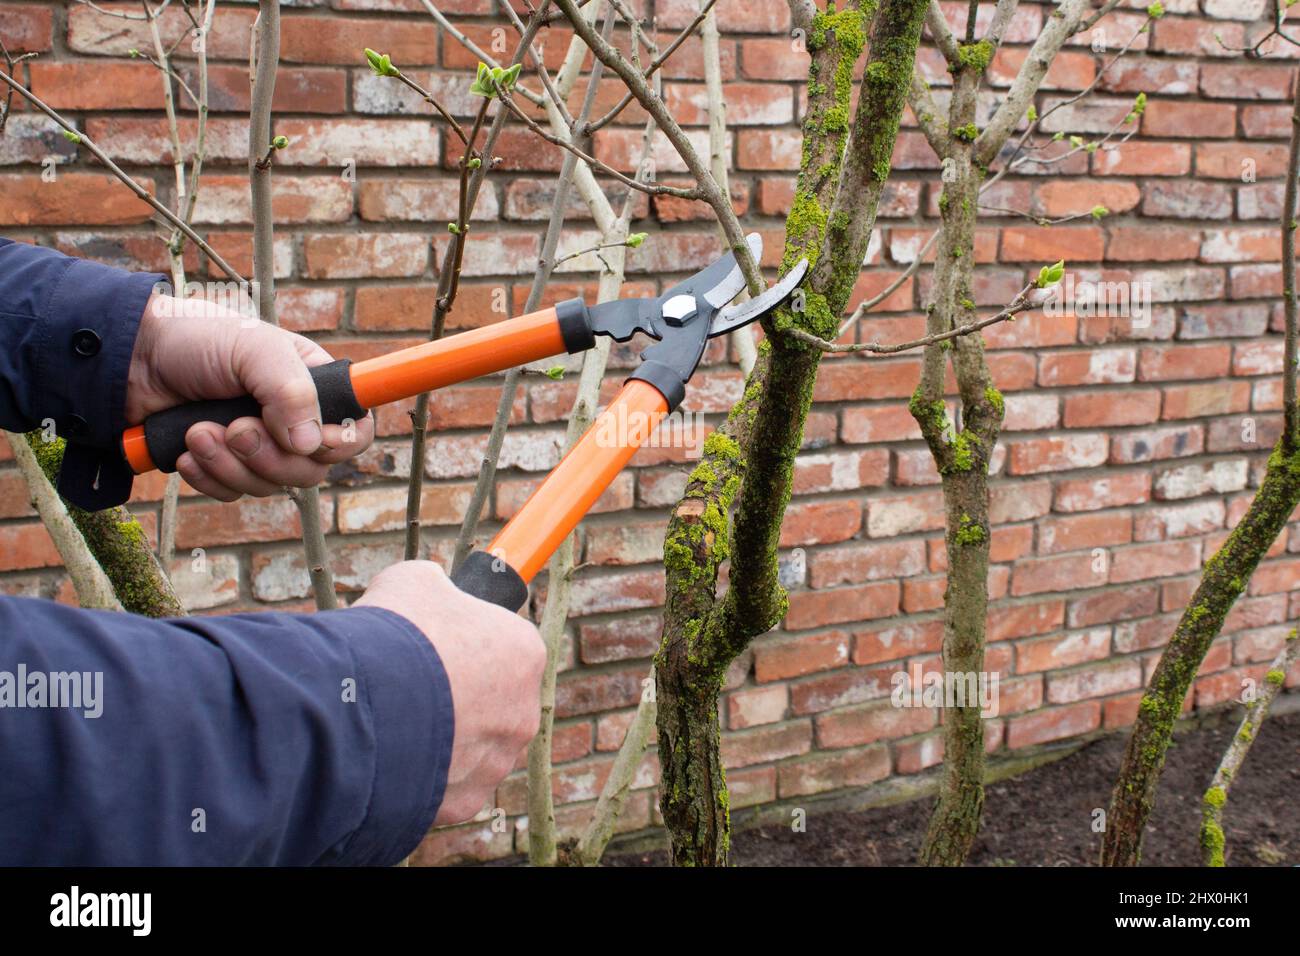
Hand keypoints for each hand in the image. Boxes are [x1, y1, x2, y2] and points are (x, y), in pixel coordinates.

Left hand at [125, 292, 374, 500]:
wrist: (127, 360)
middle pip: (311, 469)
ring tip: (198, 431)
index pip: (355, 428)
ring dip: (230, 464)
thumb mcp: (252, 349)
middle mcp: (291, 419)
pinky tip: (186, 450)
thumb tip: (309, 444)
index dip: (340, 444)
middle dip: (269, 456)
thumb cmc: (195, 339)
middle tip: (235, 428)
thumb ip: (291, 390)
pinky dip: (208, 477)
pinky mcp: (223, 466)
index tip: (311, 440)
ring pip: (270, 485)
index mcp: (312, 384)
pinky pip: (233, 494)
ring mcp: (257, 446)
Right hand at [353, 561, 543, 824]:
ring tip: (392, 721)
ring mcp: (496, 762)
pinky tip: (390, 755)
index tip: (435, 642)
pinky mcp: (464, 801)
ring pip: (468, 746)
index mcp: (524, 652)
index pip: (505, 645)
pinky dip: (420, 776)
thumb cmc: (397, 633)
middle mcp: (523, 712)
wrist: (362, 704)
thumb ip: (436, 588)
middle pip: (490, 700)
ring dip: (439, 736)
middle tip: (409, 685)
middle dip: (455, 694)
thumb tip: (433, 590)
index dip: (465, 641)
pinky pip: (443, 785)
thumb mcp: (415, 581)